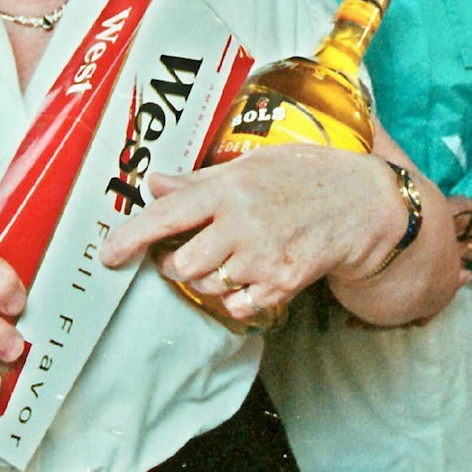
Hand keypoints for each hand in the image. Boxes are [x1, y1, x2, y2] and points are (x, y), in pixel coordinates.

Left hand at [101, 146, 447, 325]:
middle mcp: (242, 223)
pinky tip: (247, 277)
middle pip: (180, 262)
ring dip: (203, 279)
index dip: (130, 237)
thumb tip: (155, 183)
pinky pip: (236, 305)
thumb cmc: (305, 176)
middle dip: (174, 263)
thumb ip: (201, 180)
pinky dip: (232, 298)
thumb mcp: (253, 165)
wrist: (363, 204)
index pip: (167, 214)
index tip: (107, 255)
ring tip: (224, 258)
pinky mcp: (282, 283)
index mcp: (230, 188)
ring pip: (205, 286)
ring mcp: (263, 256)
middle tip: (188, 250)